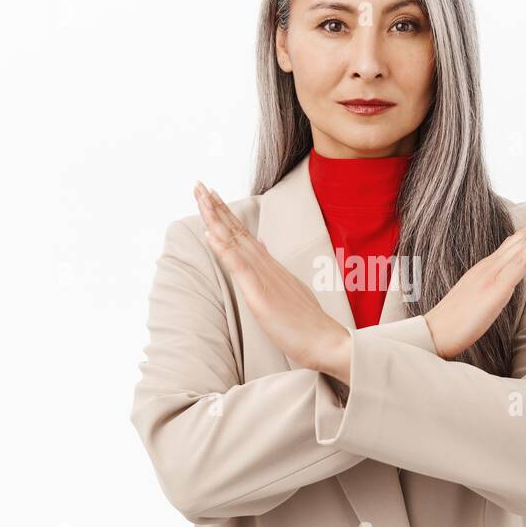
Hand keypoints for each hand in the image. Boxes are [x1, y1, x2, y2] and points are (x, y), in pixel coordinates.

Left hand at [193, 181, 352, 382]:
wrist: (326, 341)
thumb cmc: (307, 324)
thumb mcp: (287, 290)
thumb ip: (272, 269)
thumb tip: (260, 247)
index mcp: (270, 266)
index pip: (244, 235)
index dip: (226, 215)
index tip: (211, 196)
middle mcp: (265, 265)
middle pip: (236, 230)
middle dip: (216, 207)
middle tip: (199, 185)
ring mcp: (263, 277)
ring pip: (235, 241)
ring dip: (215, 218)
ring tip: (201, 197)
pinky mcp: (260, 293)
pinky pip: (238, 267)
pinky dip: (223, 249)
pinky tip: (210, 235)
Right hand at [423, 185, 525, 359]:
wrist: (434, 332)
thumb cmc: (455, 320)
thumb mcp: (478, 297)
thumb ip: (492, 286)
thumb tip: (505, 283)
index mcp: (489, 266)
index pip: (518, 239)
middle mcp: (492, 263)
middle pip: (525, 232)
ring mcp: (494, 273)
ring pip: (525, 241)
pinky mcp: (496, 287)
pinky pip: (519, 263)